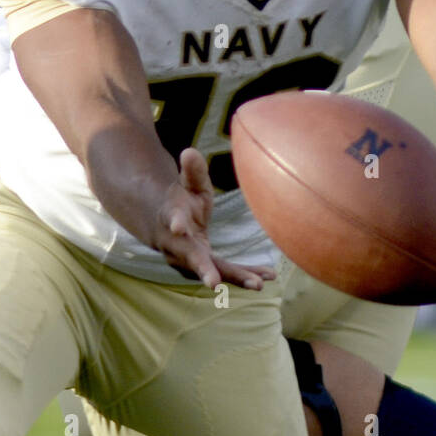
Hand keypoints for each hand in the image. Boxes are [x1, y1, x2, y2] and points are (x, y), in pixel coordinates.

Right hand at [154, 148, 273, 290]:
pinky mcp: (208, 268)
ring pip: (214, 271)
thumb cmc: (181, 202)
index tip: (178, 226)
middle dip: (203, 269)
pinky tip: (269, 277)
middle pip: (192, 258)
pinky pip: (228, 273)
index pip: (172, 220)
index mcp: (172, 220)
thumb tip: (189, 151)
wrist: (166, 229)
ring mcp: (192, 261)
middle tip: (213, 282)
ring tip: (259, 284)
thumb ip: (191, 172)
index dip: (175, 221)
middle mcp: (179, 246)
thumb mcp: (187, 185)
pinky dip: (246, 276)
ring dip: (235, 278)